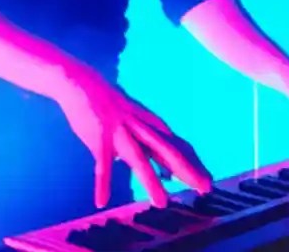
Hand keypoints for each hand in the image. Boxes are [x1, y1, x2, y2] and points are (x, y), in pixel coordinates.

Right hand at [55, 64, 212, 208]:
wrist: (80, 84)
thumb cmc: (109, 106)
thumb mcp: (134, 123)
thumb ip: (148, 145)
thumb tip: (164, 170)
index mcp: (149, 124)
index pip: (177, 145)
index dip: (193, 163)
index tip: (207, 180)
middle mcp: (140, 127)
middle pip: (168, 150)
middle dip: (187, 170)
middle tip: (204, 188)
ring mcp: (120, 132)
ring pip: (139, 159)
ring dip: (151, 181)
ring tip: (161, 203)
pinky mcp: (99, 137)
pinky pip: (101, 165)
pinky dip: (103, 183)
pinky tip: (101, 201)